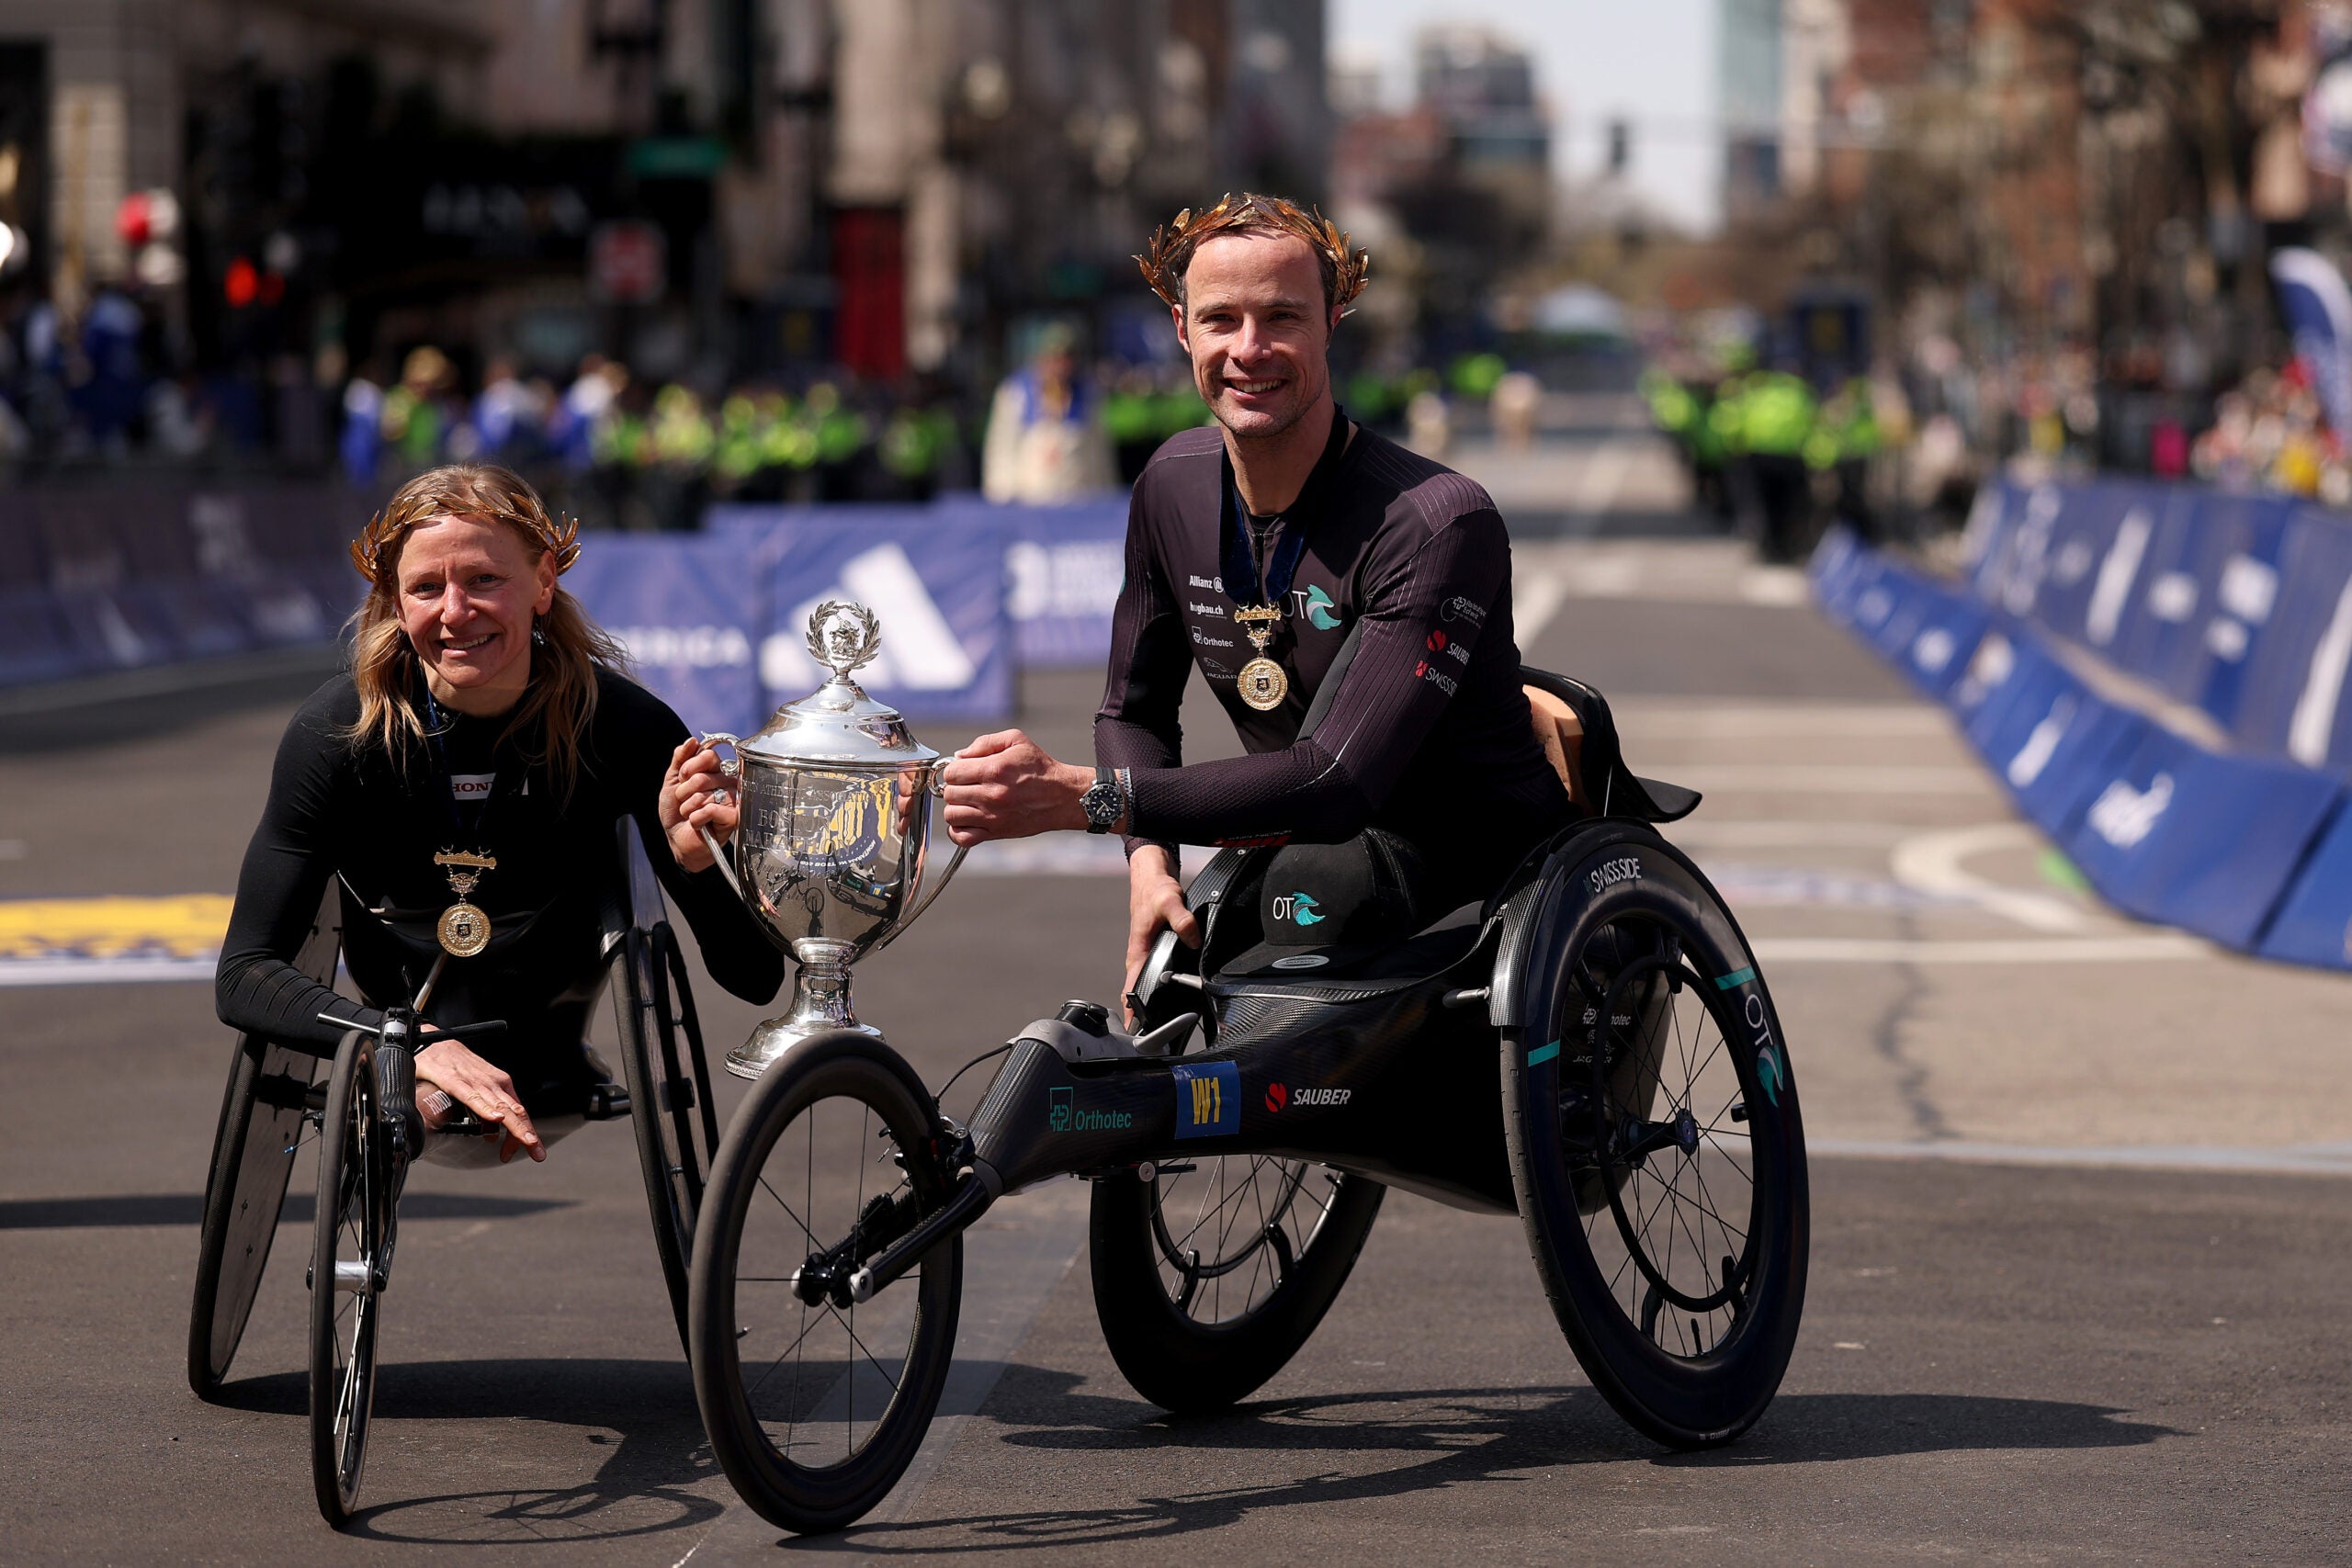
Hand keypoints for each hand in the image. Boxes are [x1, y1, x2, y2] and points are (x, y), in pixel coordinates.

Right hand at [415, 1038, 544, 1163]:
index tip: (531, 1151)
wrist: (433, 1043)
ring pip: (501, 1107)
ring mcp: (476, 1082)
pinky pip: (473, 1098)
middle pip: (515, 1112)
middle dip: (528, 1134)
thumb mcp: (474, 1092)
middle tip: (538, 1153)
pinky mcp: (456, 1081)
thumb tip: (494, 1135)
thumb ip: (484, 1113)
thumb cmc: (454, 1067)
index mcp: (499, 1085)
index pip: (518, 1113)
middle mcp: (493, 1083)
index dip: (525, 1134)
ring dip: (515, 1127)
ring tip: (527, 1142)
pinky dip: (486, 1109)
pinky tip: (496, 1118)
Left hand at [660, 738, 737, 872]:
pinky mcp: (733, 817)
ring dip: (688, 809)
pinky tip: (698, 824)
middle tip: (684, 803)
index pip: (708, 755)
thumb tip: (692, 740)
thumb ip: (680, 760)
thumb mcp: (672, 783)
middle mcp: (727, 783)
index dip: (690, 767)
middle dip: (684, 793)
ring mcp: (732, 800)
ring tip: (690, 815)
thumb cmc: (677, 813)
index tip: (682, 779)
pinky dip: (696, 819)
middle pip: (702, 777)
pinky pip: (710, 810)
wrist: (678, 841)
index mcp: (714, 772)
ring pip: (704, 795)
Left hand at [940, 730, 1093, 845]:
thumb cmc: (1040, 768)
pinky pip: (962, 837)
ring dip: (956, 807)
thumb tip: (960, 756)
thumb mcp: (1016, 741)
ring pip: (952, 815)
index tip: (964, 771)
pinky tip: (968, 820)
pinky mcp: (996, 832)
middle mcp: (991, 794)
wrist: (1063, 796)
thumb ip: (984, 743)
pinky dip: (958, 830)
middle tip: (968, 786)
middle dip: (955, 787)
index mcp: (993, 769)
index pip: (952, 772)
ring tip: (968, 802)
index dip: (955, 770)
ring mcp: (992, 816)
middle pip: (949, 793)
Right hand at [1123, 845, 1199, 1026]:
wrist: (1151, 875)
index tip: (1135, 1031)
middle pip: (1136, 992)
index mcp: (1137, 951)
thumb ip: (1182, 921)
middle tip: (1151, 1038)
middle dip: (1141, 1014)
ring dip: (1149, 1002)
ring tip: (1160, 1024)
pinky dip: (1157, 986)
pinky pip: (1153, 973)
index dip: (1133, 1011)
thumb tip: (1192, 939)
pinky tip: (1168, 994)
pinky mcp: (1153, 948)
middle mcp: (1138, 956)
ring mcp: (1144, 953)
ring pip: (1144, 983)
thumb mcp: (1170, 902)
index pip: (1130, 989)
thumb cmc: (1154, 889)